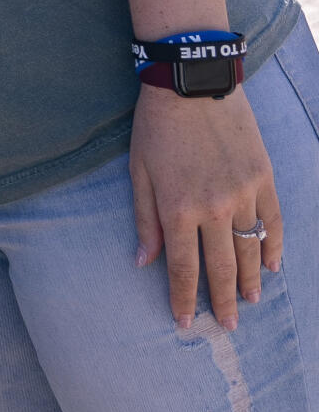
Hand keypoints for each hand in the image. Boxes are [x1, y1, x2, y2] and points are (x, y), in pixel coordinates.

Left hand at [132, 83, 282, 329]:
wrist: (192, 85)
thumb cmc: (156, 128)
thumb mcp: (138, 172)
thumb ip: (144, 220)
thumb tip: (142, 263)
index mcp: (177, 209)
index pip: (182, 268)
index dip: (184, 299)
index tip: (186, 323)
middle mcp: (213, 208)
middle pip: (221, 267)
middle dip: (222, 301)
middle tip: (228, 326)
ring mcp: (243, 194)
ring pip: (250, 250)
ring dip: (250, 279)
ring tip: (249, 302)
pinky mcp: (263, 179)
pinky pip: (273, 223)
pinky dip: (273, 247)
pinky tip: (270, 266)